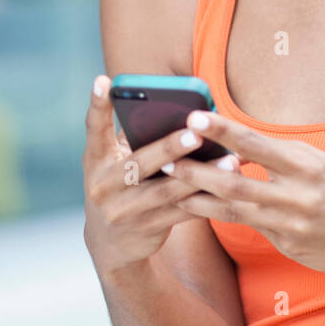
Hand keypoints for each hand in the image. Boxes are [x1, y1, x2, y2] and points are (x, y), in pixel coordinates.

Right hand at [81, 76, 213, 273]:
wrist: (111, 244)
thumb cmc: (120, 185)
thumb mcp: (113, 163)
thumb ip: (133, 138)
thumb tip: (171, 107)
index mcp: (95, 161)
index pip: (94, 129)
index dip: (97, 105)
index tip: (103, 80)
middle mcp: (104, 186)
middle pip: (139, 163)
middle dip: (168, 148)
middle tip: (195, 133)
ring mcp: (124, 212)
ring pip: (168, 191)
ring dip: (203, 174)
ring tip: (230, 160)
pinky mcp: (148, 230)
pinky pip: (183, 212)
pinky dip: (207, 198)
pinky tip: (230, 186)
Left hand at [165, 110, 324, 278]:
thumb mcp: (322, 162)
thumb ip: (282, 154)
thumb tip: (240, 142)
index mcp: (307, 165)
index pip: (256, 143)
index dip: (223, 130)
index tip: (195, 117)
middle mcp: (296, 195)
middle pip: (234, 183)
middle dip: (195, 171)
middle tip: (164, 158)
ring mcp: (289, 224)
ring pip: (232, 210)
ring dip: (197, 198)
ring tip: (168, 187)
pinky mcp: (286, 244)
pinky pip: (247, 226)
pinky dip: (220, 215)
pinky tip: (197, 207)